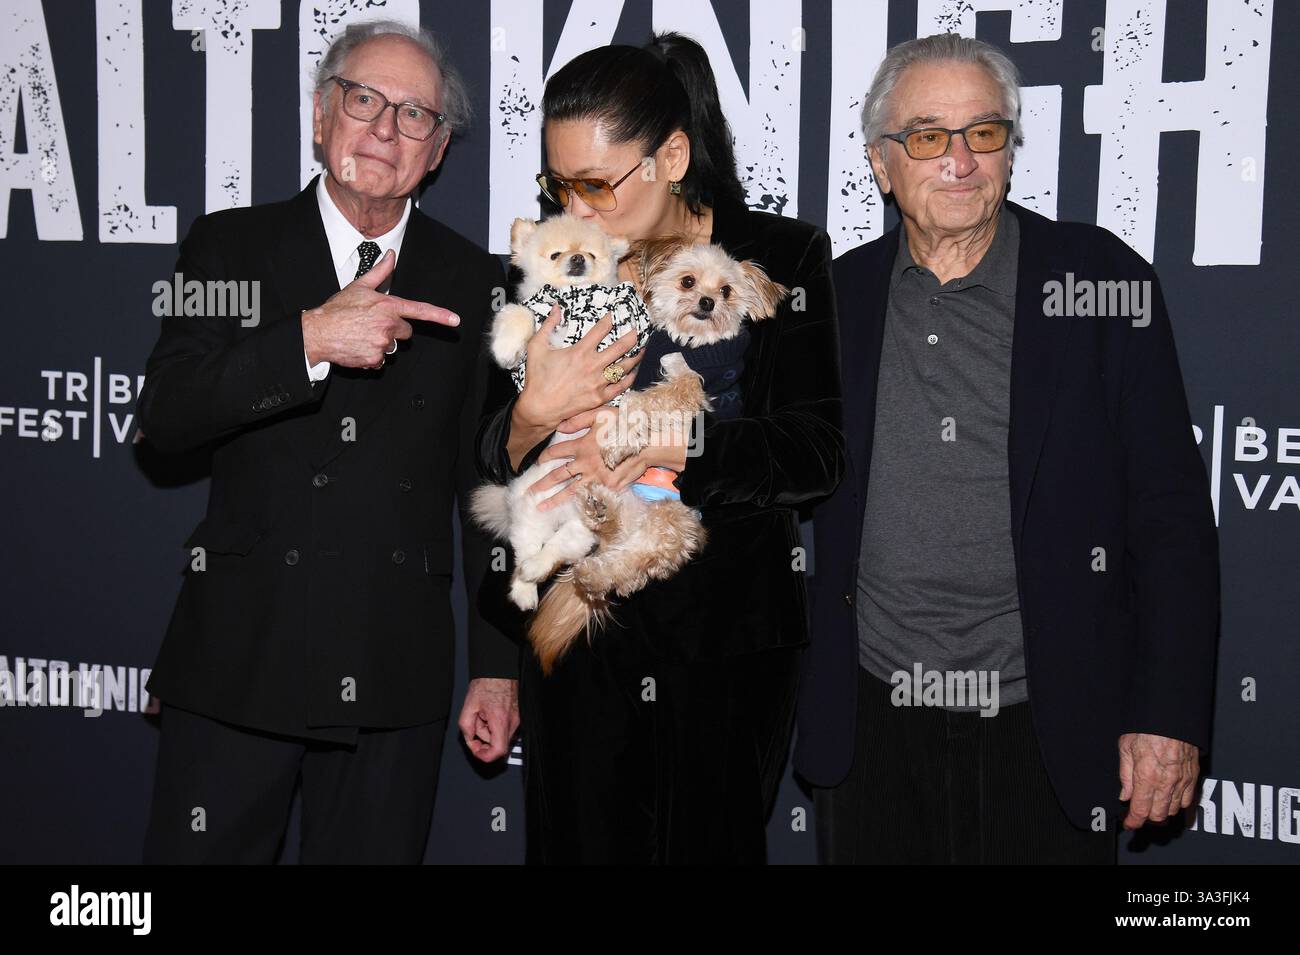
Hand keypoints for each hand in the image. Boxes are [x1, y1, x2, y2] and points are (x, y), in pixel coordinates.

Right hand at [301, 249, 460, 369]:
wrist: (318, 332)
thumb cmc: (337, 310)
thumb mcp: (359, 287)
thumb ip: (380, 272)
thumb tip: (391, 255)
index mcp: (387, 306)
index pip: (420, 310)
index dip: (440, 315)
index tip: (455, 320)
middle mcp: (388, 325)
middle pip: (406, 332)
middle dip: (394, 329)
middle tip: (373, 324)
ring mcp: (382, 343)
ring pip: (393, 346)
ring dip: (383, 343)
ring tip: (363, 335)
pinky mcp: (375, 358)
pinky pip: (382, 360)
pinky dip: (373, 356)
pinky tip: (359, 346)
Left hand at [458, 677, 518, 762]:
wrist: (498, 670)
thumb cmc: (486, 683)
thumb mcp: (468, 706)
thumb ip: (466, 727)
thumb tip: (470, 738)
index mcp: (500, 720)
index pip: (498, 751)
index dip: (485, 756)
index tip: (476, 750)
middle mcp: (512, 721)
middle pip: (498, 745)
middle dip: (484, 739)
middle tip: (476, 724)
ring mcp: (517, 719)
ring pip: (502, 737)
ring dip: (489, 731)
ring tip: (483, 715)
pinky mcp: (517, 716)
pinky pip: (505, 729)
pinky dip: (495, 726)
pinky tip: (490, 714)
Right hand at [513, 307, 644, 432]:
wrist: (539, 408)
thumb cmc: (537, 378)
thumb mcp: (537, 347)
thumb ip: (548, 325)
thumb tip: (556, 308)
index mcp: (580, 351)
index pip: (601, 329)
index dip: (609, 320)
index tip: (612, 315)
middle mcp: (593, 365)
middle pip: (621, 346)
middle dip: (632, 335)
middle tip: (636, 330)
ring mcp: (598, 382)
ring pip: (625, 366)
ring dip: (636, 356)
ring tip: (642, 349)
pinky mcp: (599, 397)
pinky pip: (620, 386)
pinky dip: (629, 378)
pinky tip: (633, 372)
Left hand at [529, 406, 689, 510]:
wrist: (648, 443)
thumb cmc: (626, 425)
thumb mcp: (602, 414)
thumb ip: (580, 420)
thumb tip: (559, 427)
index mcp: (583, 445)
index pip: (557, 452)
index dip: (545, 456)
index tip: (538, 462)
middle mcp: (586, 463)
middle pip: (559, 475)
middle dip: (542, 484)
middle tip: (529, 492)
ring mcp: (597, 477)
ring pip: (571, 490)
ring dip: (554, 499)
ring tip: (541, 507)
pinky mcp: (608, 487)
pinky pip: (591, 496)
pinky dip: (579, 503)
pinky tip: (569, 510)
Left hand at [1118, 732, 1199, 829]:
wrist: (1171, 715)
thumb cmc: (1146, 727)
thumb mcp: (1125, 747)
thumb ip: (1125, 775)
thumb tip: (1125, 795)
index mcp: (1146, 776)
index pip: (1140, 811)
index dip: (1133, 821)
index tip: (1128, 823)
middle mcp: (1166, 782)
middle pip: (1158, 815)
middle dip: (1147, 818)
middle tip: (1138, 812)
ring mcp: (1182, 780)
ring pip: (1173, 810)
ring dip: (1162, 811)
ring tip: (1151, 803)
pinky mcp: (1193, 776)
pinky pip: (1187, 800)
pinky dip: (1177, 804)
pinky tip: (1168, 798)